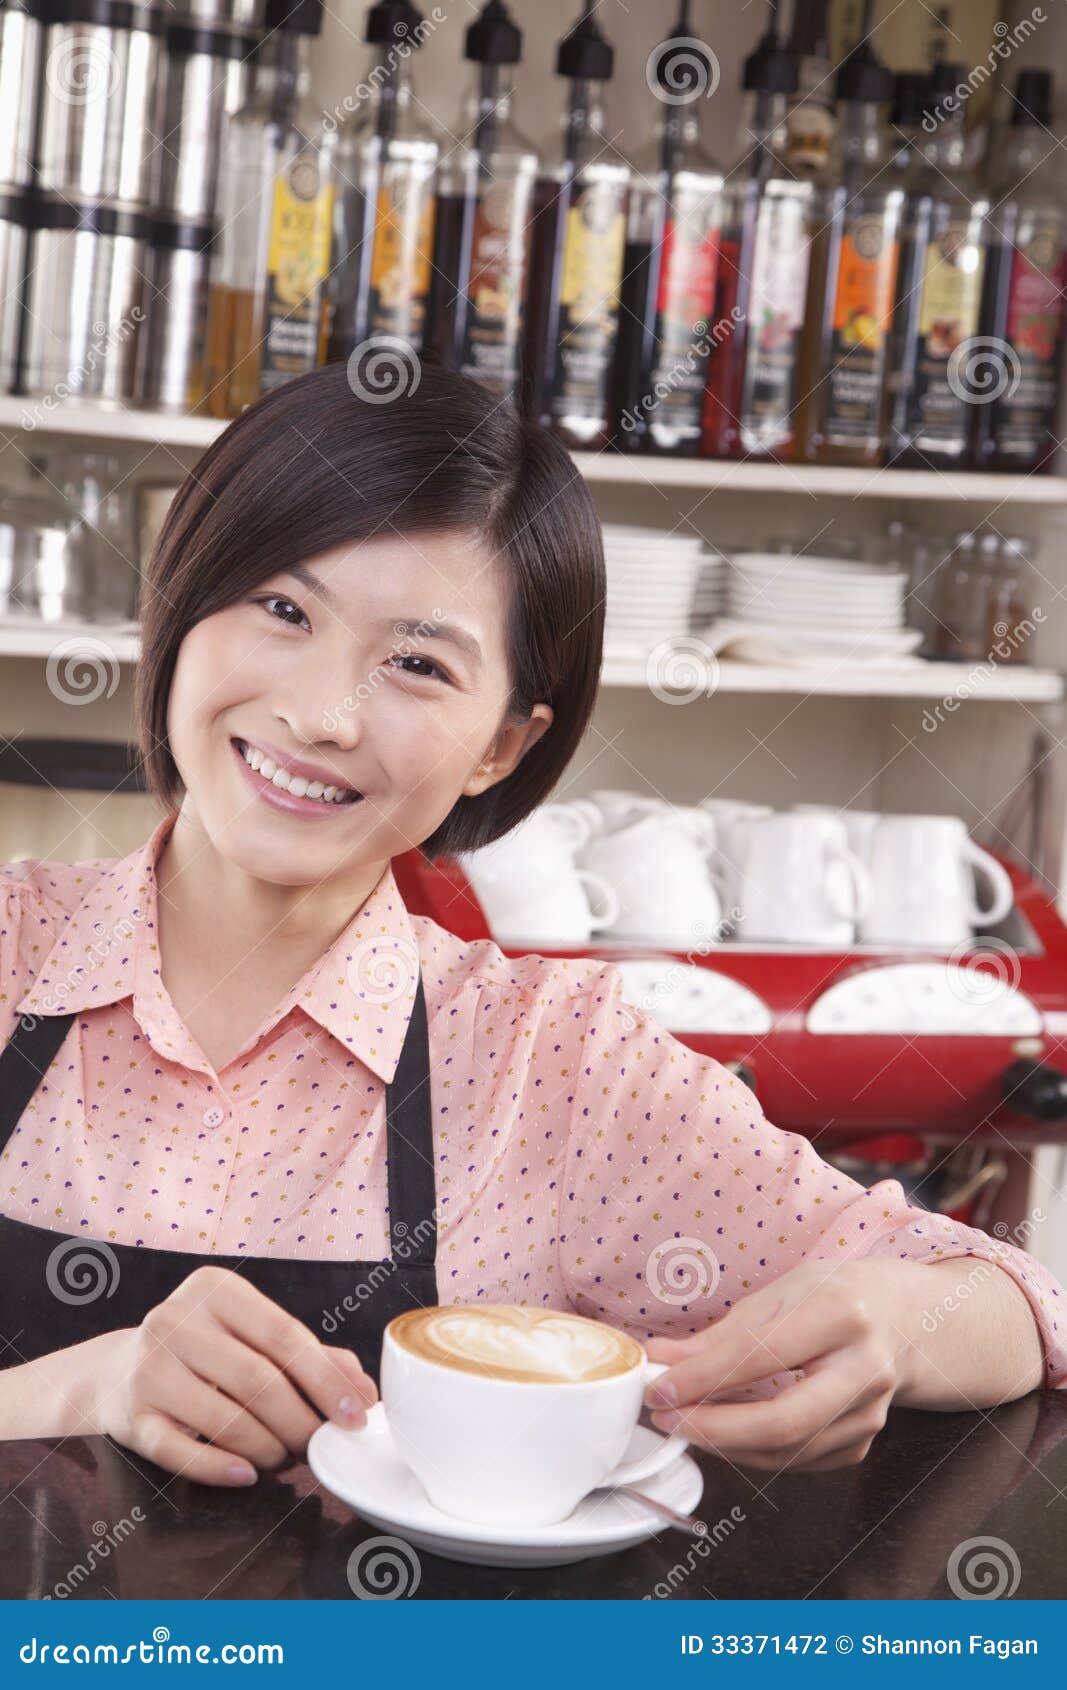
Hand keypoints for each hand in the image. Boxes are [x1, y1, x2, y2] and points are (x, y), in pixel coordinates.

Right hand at [76, 1266, 377, 1485]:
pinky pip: (181, 1451)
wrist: (117, 1372)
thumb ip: (313, 1357)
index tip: (356, 1416)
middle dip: (301, 1423)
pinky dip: (220, 1468)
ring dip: (268, 1450)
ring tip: (285, 1459)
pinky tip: (247, 1475)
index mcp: (216, 1290)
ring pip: (226, 1419)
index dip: (327, 1380)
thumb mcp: (253, 1337)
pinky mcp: (130, 1415)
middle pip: (259, 1380)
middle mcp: (176, 1320)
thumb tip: (365, 1392)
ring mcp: (148, 1368)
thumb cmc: (205, 1353)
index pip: (285, 1335)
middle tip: (318, 1446)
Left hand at [643, 1260, 908, 1471]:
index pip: (762, 1355)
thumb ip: (720, 1335)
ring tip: (683, 1425)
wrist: (904, 1320)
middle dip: (714, 1429)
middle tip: (667, 1421)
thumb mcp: (780, 1294)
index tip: (659, 1387)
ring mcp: (869, 1414)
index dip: (703, 1377)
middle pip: (783, 1422)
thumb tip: (661, 1360)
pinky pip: (797, 1462)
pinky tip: (722, 1434)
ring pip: (787, 1452)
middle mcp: (864, 1369)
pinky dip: (751, 1453)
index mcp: (841, 1314)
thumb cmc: (834, 1297)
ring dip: (725, 1445)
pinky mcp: (862, 1443)